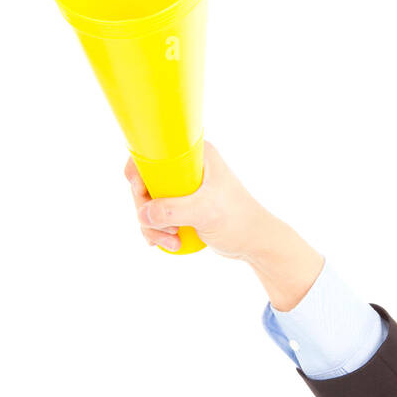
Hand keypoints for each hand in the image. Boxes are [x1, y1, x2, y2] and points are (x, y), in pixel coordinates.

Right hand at [126, 140, 275, 259]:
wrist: (256, 243)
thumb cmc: (238, 221)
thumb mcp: (205, 212)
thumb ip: (172, 211)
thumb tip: (142, 214)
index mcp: (195, 156)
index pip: (154, 152)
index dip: (140, 171)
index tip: (141, 191)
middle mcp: (187, 168)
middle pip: (146, 182)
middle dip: (148, 209)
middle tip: (166, 229)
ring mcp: (184, 189)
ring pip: (150, 202)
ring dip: (154, 226)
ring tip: (172, 242)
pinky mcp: (182, 207)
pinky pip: (158, 215)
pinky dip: (158, 230)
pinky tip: (167, 244)